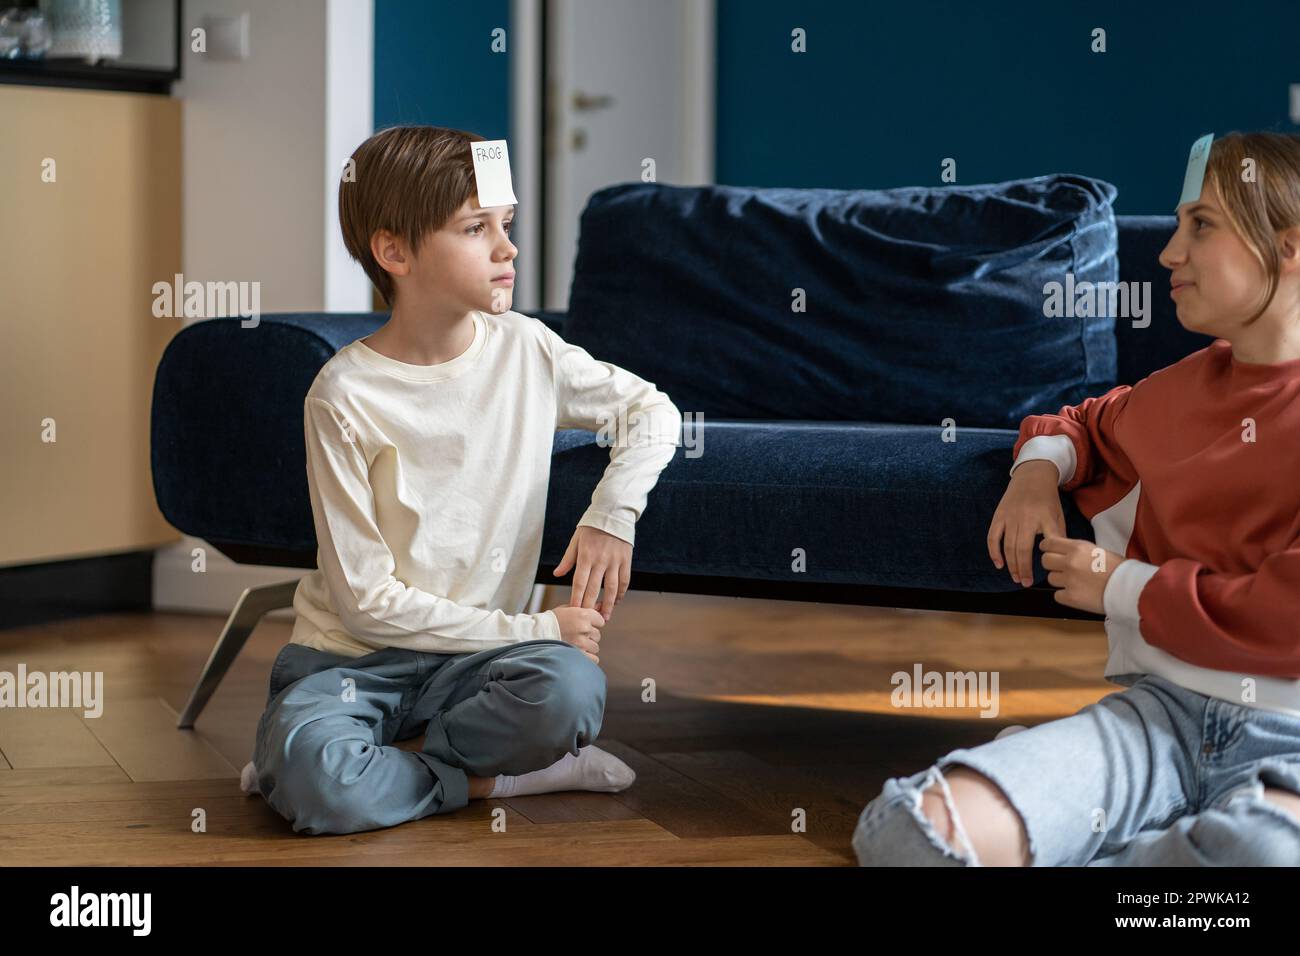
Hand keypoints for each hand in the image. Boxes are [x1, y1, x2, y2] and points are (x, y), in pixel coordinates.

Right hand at [551, 605, 604, 663]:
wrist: (537, 634)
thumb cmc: (552, 621)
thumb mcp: (568, 609)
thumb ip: (585, 608)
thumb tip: (601, 605)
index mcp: (583, 615)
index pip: (600, 621)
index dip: (593, 624)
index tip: (584, 625)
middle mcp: (584, 628)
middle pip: (597, 635)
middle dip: (589, 636)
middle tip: (576, 636)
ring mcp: (582, 642)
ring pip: (595, 647)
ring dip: (587, 647)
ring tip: (575, 645)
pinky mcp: (579, 655)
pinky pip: (594, 659)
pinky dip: (588, 658)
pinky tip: (579, 653)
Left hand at [553, 525, 631, 620]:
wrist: (613, 513)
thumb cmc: (591, 527)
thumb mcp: (576, 540)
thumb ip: (567, 559)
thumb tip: (557, 574)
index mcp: (585, 556)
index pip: (579, 582)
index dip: (576, 598)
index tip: (574, 610)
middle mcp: (600, 560)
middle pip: (594, 588)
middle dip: (590, 605)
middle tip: (588, 619)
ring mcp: (615, 560)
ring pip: (611, 588)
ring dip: (608, 604)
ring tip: (605, 617)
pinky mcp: (626, 559)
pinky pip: (624, 580)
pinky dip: (621, 592)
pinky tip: (616, 601)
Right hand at [987, 460, 1066, 586]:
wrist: (1032, 476)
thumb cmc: (1047, 499)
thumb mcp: (1058, 514)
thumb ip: (1058, 534)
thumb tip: (1059, 557)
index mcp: (1045, 517)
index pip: (1048, 542)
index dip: (1048, 558)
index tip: (1047, 572)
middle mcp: (1026, 518)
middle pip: (1022, 549)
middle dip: (1024, 569)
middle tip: (1026, 583)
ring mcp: (1010, 517)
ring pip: (1008, 546)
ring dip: (1011, 565)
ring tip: (1016, 578)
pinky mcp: (999, 516)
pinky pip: (993, 537)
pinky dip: (994, 552)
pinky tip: (999, 564)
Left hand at [1039, 535, 1126, 613]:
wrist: (1129, 588)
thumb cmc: (1119, 569)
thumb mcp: (1097, 551)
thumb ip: (1077, 551)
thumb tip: (1064, 553)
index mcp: (1077, 548)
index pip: (1049, 543)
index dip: (1047, 548)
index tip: (1048, 551)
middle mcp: (1070, 562)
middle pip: (1045, 561)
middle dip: (1052, 565)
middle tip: (1062, 569)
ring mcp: (1069, 580)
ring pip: (1050, 579)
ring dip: (1060, 581)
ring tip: (1076, 583)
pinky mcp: (1070, 597)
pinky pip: (1057, 595)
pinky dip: (1065, 596)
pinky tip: (1078, 593)